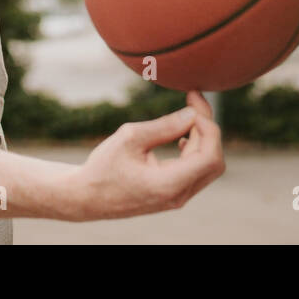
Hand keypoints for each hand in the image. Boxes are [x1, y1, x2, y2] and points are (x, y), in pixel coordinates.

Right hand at [67, 90, 224, 220]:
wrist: (85, 197)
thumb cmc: (102, 167)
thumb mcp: (130, 137)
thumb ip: (164, 126)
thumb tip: (192, 114)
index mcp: (168, 184)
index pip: (209, 156)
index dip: (208, 126)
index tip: (191, 104)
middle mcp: (178, 196)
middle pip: (214, 161)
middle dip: (208, 128)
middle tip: (193, 100)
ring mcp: (177, 198)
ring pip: (207, 166)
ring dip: (202, 137)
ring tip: (188, 112)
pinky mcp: (173, 195)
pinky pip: (196, 171)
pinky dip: (195, 150)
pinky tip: (181, 136)